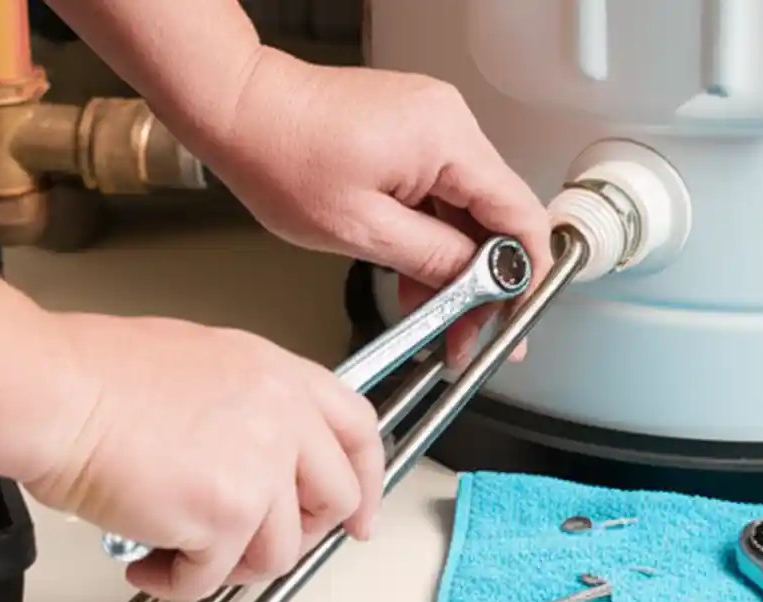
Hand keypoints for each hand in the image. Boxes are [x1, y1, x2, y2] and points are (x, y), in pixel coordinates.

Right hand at [24, 313, 383, 599]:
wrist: (55, 391)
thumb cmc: (98, 370)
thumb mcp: (203, 360)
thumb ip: (249, 404)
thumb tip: (254, 452)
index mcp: (280, 376)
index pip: (358, 429)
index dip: (366, 478)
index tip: (360, 513)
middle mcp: (283, 420)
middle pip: (335, 500)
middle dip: (300, 534)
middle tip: (256, 546)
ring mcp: (260, 471)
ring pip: (279, 552)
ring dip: (232, 565)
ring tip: (184, 551)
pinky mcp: (223, 517)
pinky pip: (214, 577)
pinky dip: (179, 582)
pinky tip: (149, 563)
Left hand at [206, 49, 553, 367]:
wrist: (237, 109)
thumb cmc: (280, 154)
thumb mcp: (360, 228)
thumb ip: (431, 257)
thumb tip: (477, 282)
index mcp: (445, 139)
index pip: (518, 214)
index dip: (525, 273)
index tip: (515, 317)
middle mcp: (448, 123)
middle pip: (495, 216)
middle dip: (484, 281)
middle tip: (469, 332)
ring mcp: (430, 125)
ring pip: (466, 210)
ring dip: (455, 265)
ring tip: (436, 316)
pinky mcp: (411, 133)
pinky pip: (440, 193)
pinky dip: (433, 237)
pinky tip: (417, 276)